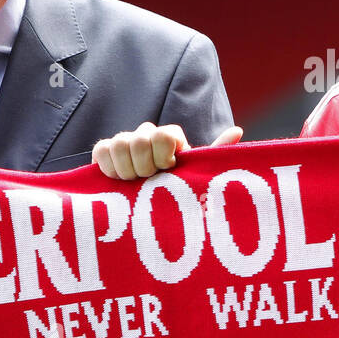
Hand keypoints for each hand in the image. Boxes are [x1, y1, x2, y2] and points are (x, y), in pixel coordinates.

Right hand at [93, 123, 242, 179]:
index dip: (164, 156)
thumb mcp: (198, 176)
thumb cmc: (178, 193)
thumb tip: (237, 130)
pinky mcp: (104, 151)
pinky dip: (108, 166)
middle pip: (140, 139)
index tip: (168, 170)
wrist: (148, 207)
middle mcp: (148, 134)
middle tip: (150, 180)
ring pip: (119, 143)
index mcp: (171, 137)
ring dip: (127, 169)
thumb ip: (216, 154)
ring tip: (135, 183)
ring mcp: (125, 141)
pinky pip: (101, 149)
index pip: (165, 134)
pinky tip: (118, 179)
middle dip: (144, 166)